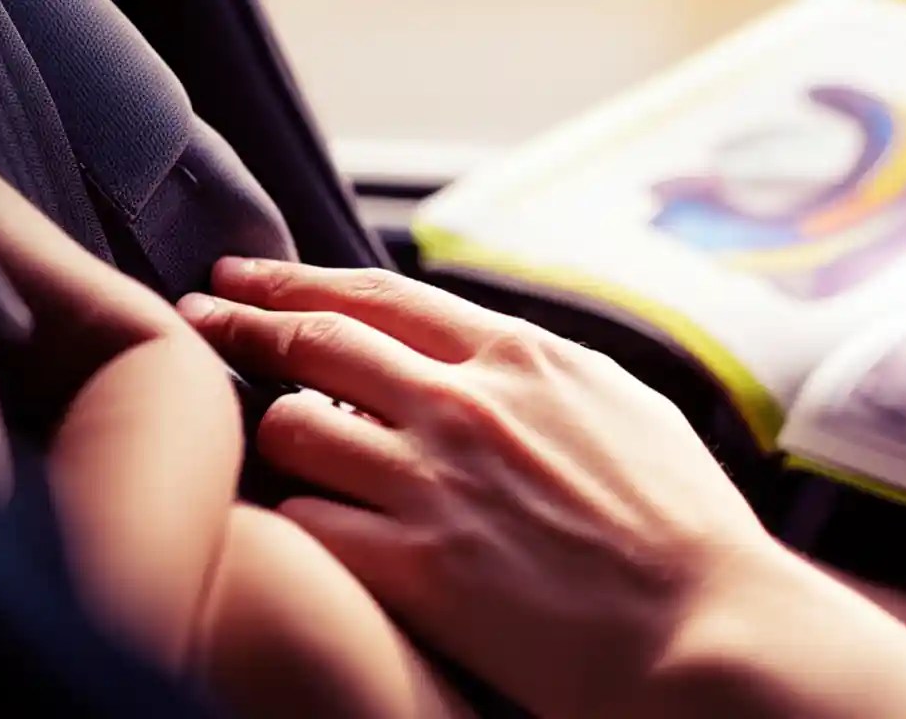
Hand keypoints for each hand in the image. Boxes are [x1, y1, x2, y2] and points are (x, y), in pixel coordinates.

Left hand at [178, 258, 779, 715]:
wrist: (704, 630)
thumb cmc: (680, 527)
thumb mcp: (622, 408)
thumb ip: (542, 372)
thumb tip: (484, 353)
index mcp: (521, 358)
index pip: (379, 296)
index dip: (298, 280)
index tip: (248, 276)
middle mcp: (465, 404)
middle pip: (315, 342)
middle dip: (243, 323)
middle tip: (200, 318)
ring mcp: (435, 482)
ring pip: (294, 428)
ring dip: (276, 436)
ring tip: (281, 451)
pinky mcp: (416, 566)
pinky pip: (308, 522)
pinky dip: (295, 520)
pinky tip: (304, 530)